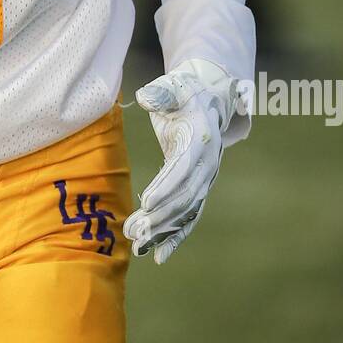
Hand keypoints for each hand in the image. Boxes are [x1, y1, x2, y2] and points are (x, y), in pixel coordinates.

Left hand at [123, 58, 241, 264]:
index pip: (183, 167)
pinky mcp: (198, 189)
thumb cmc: (184, 92)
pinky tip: (158, 256)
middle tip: (134, 231)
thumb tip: (147, 97)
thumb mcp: (174, 86)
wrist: (208, 99)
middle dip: (160, 215)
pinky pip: (189, 217)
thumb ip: (162, 93)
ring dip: (163, 230)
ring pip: (186, 211)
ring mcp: (205, 179)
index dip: (166, 186)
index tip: (146, 202)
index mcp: (201, 138)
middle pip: (185, 195)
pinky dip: (175, 237)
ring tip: (137, 246)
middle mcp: (208, 163)